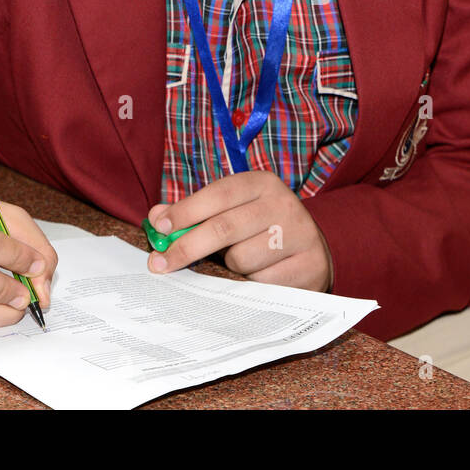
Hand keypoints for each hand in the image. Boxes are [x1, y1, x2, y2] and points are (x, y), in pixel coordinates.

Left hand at [146, 170, 332, 291]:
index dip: (186, 211)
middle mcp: (283, 204)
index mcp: (262, 184)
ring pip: (240, 259)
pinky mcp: (307, 266)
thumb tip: (156, 217)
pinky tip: (255, 276)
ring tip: (235, 263)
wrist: (313, 253)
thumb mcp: (231, 212)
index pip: (218, 194)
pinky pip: (260, 283)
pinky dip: (248, 285)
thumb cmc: (260, 230)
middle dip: (187, 247)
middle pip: (224, 227)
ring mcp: (299, 235)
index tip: (161, 228)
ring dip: (227, 268)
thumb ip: (193, 213)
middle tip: (162, 264)